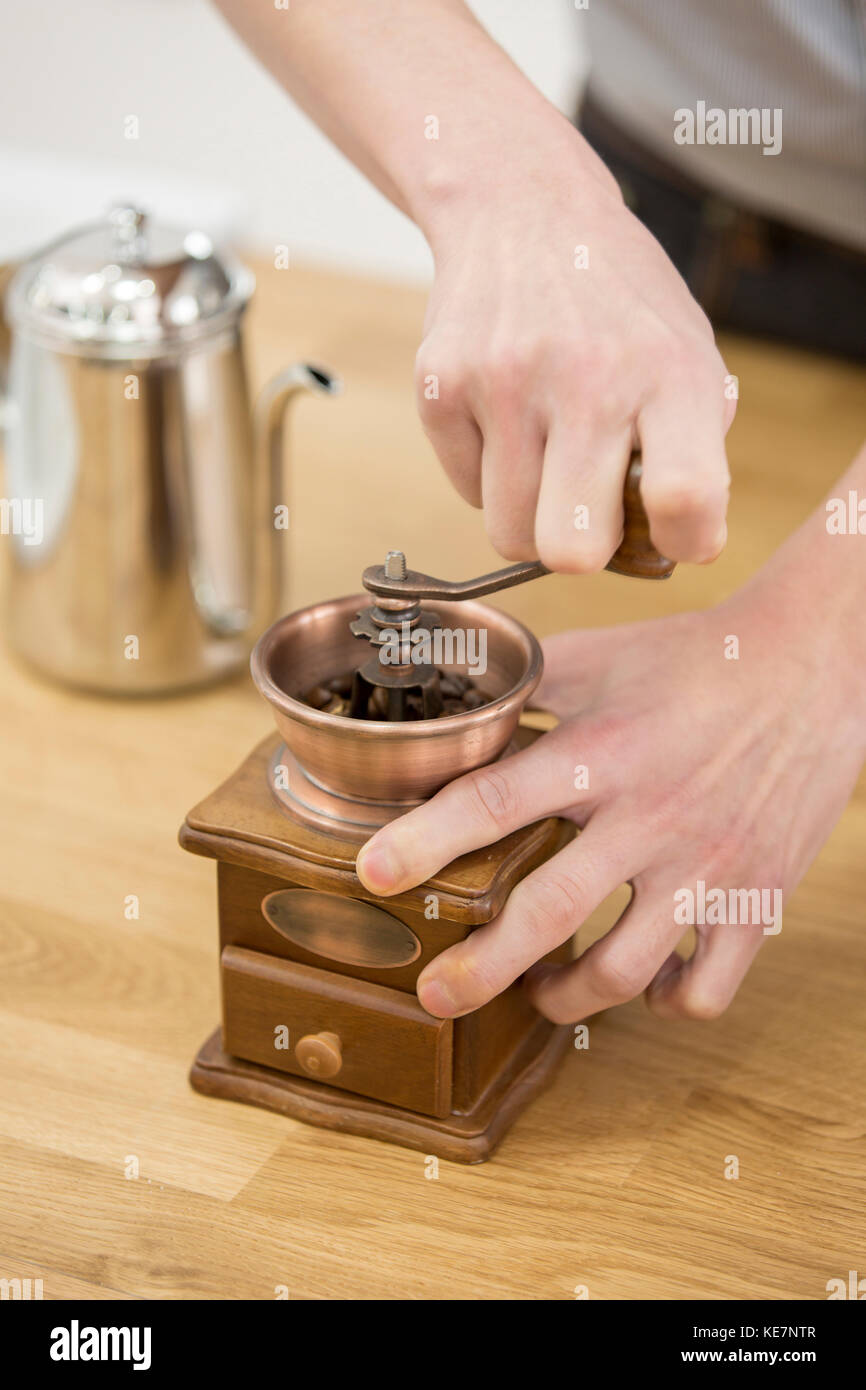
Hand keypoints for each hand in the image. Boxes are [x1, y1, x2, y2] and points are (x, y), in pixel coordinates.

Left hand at [356, 580, 864, 1022]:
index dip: (424, 843)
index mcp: (600, 750)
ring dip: (562, 996)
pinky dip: (662, 1001)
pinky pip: (703, 988)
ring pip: (620, 969)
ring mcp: (706, 866)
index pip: (493, 802)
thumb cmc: (698, 661)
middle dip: (478, 968)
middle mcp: (649, 815)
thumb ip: (523, 687)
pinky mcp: (755, 900)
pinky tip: (641, 982)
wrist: (814, 669)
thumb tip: (452, 709)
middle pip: (547, 911)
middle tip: (435, 993)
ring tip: (536, 992)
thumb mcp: (600, 657)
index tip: (373, 877)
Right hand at [417, 141, 735, 571]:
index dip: (686, 540)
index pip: (685, 497)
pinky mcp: (440, 387)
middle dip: (584, 550)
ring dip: (533, 516)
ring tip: (548, 457)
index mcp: (670, 373)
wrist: (523, 211)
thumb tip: (676, 544)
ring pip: (510, 535)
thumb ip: (694, 452)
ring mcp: (505, 383)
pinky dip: (489, 475)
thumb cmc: (619, 306)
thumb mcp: (690, 356)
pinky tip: (509, 420)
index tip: (675, 529)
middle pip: (573, 551)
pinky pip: (467, 492)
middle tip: (590, 509)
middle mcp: (587, 378)